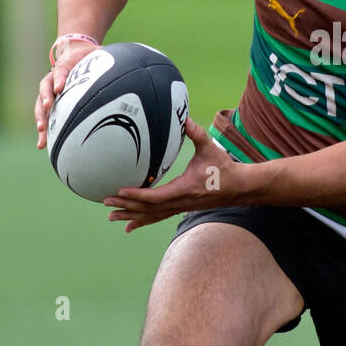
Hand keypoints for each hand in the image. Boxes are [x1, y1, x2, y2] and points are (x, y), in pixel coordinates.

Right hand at [35, 39, 98, 148]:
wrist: (75, 53)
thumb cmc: (88, 56)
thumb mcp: (98, 53)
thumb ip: (108, 57)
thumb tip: (127, 59)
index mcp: (64, 65)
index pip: (60, 71)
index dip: (59, 79)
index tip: (59, 88)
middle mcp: (52, 79)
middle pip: (45, 89)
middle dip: (45, 99)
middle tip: (47, 108)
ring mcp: (49, 91)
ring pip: (41, 105)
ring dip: (41, 117)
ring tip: (42, 130)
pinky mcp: (49, 102)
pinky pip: (44, 116)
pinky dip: (44, 131)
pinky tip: (42, 145)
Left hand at [104, 118, 242, 231]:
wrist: (238, 188)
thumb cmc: (224, 168)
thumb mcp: (210, 149)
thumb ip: (196, 134)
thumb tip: (184, 118)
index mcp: (184, 189)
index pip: (155, 196)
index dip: (137, 195)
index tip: (120, 191)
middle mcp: (179, 202)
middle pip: (148, 209)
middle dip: (126, 206)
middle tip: (106, 202)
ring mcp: (180, 208)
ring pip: (151, 216)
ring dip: (131, 216)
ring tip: (111, 216)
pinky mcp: (180, 208)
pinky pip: (158, 217)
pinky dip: (142, 221)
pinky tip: (129, 226)